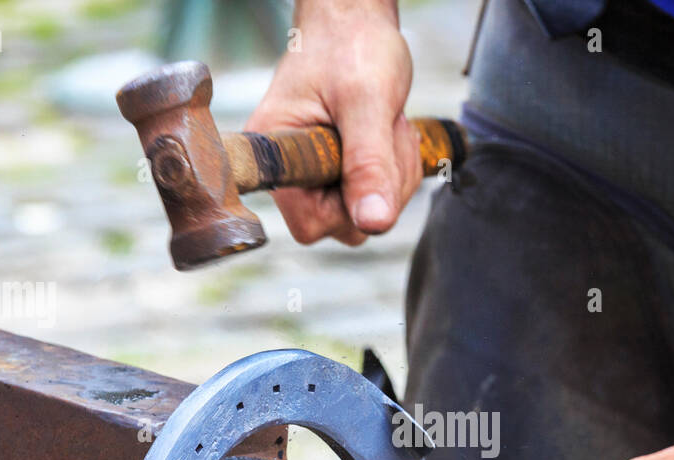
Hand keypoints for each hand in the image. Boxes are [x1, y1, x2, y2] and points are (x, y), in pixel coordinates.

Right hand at [245, 0, 421, 245]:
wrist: (355, 18)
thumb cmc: (352, 45)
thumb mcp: (366, 103)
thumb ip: (368, 164)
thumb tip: (374, 224)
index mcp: (277, 157)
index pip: (310, 225)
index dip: (349, 206)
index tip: (363, 156)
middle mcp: (290, 174)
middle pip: (346, 224)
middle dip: (382, 183)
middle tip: (385, 130)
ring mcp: (315, 174)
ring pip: (367, 213)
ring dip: (394, 173)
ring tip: (386, 123)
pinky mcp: (338, 170)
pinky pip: (376, 196)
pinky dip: (396, 169)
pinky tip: (388, 131)